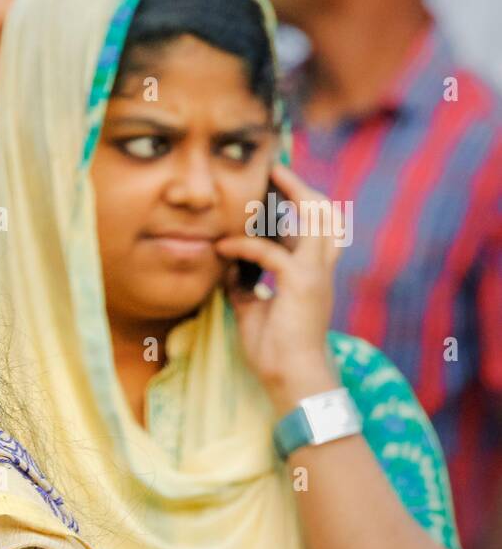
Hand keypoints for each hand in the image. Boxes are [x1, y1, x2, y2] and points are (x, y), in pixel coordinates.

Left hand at [214, 164, 344, 414]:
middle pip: (325, 211)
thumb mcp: (254, 310)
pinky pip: (272, 252)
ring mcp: (316, 273)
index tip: (272, 186)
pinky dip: (245, 247)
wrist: (292, 378)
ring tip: (265, 183)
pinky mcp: (302, 284)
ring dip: (290, 197)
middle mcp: (320, 268)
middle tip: (275, 170)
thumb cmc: (275, 349)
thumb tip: (226, 270)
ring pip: (316, 218)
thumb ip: (244, 287)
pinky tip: (222, 249)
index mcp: (312, 272)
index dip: (297, 202)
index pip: (312, 225)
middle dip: (301, 187)